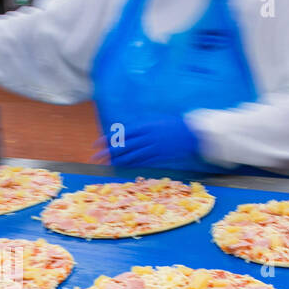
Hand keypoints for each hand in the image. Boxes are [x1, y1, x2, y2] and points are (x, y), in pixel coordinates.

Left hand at [96, 115, 210, 170]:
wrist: (192, 134)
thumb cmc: (173, 125)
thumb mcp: (155, 121)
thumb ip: (141, 127)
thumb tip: (124, 133)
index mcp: (145, 126)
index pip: (121, 134)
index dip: (107, 140)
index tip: (96, 144)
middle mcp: (148, 137)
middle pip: (124, 146)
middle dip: (108, 152)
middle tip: (96, 157)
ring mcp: (154, 148)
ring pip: (131, 156)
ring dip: (117, 161)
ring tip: (106, 164)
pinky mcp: (159, 157)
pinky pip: (142, 162)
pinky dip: (131, 165)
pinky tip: (122, 167)